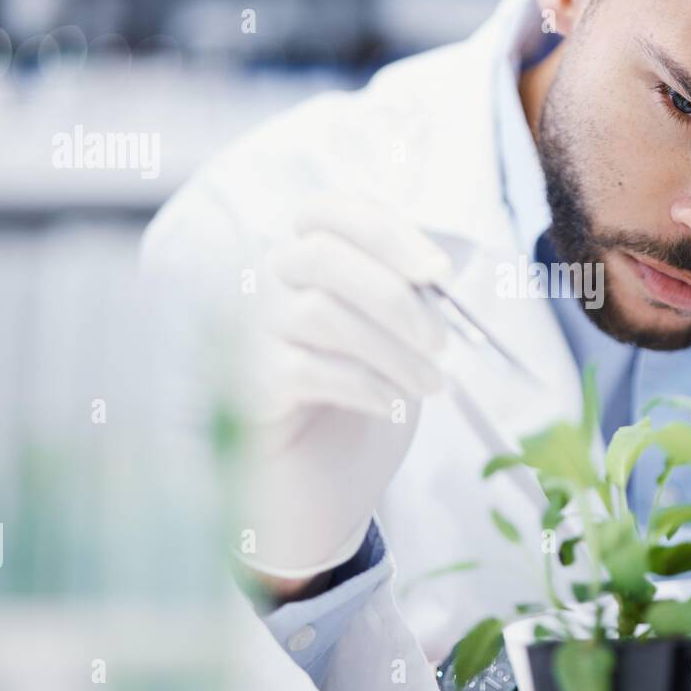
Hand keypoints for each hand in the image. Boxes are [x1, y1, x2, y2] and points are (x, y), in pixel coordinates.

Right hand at [232, 196, 450, 579]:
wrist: (324, 478)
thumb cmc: (366, 391)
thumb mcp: (396, 335)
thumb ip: (408, 294)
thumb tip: (439, 275)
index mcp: (304, 256)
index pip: (325, 212)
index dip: (385, 234)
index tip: (439, 272)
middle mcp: (266, 284)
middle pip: (320, 254)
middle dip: (393, 296)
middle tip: (442, 343)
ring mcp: (250, 332)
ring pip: (318, 313)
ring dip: (390, 351)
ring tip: (431, 385)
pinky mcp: (249, 384)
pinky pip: (305, 369)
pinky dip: (362, 384)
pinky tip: (391, 403)